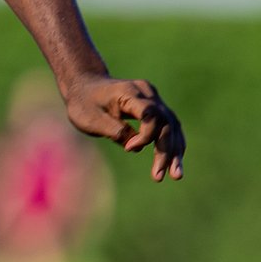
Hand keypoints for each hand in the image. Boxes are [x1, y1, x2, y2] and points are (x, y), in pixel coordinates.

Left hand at [63, 75, 184, 181]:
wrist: (85, 84)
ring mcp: (153, 98)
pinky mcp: (155, 105)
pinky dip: (173, 143)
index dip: (145, 135)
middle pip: (165, 122)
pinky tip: (175, 161)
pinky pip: (169, 125)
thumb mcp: (91, 119)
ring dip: (175, 151)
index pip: (150, 114)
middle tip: (158, 177)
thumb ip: (115, 131)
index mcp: (129, 93)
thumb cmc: (84, 102)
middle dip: (165, 151)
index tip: (128, 148)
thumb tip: (136, 148)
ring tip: (176, 175)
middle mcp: (146, 92)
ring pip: (172, 125)